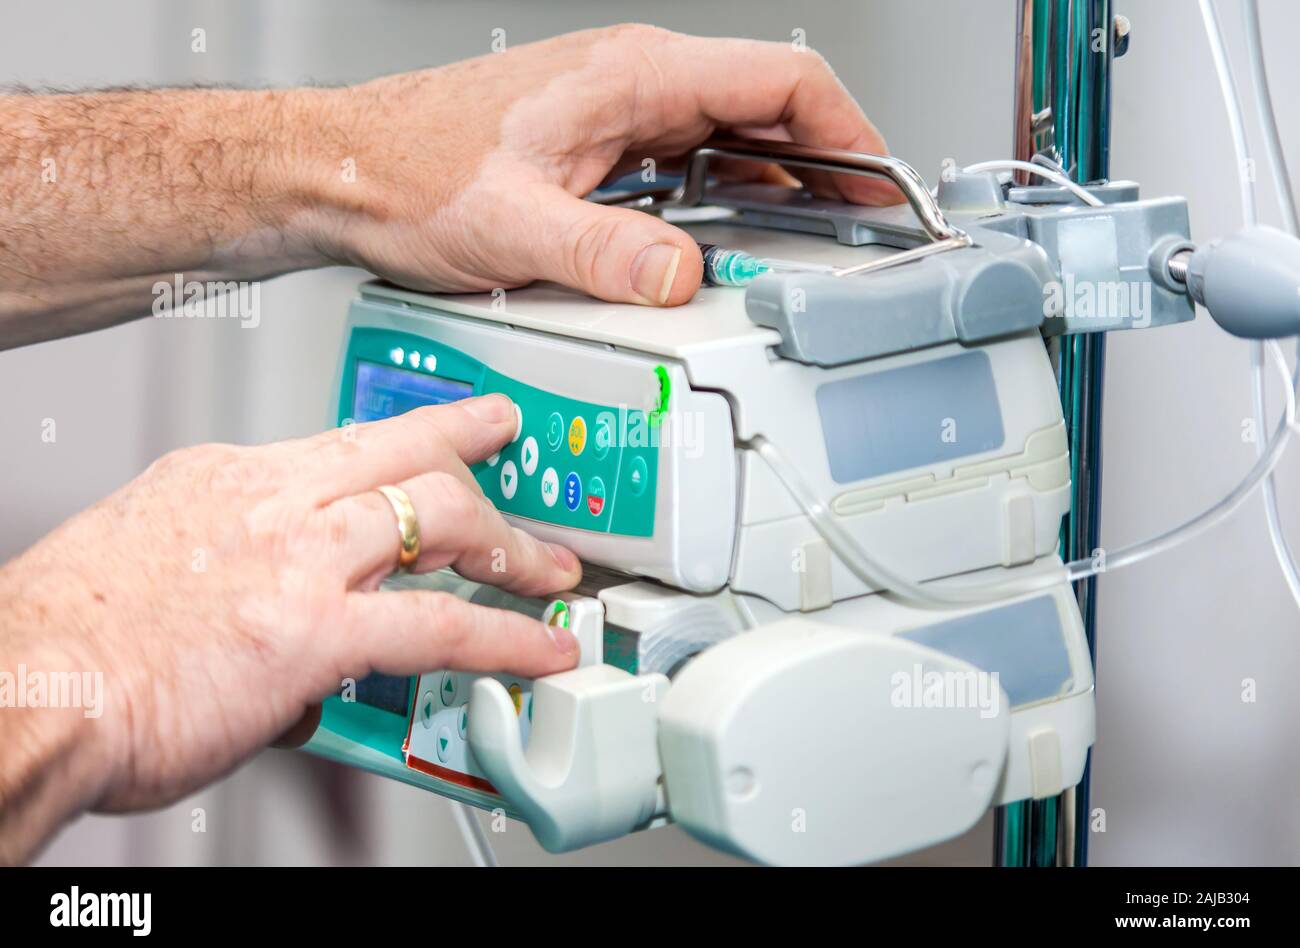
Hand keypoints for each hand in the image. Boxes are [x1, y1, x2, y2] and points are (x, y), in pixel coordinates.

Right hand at [0, 393, 579, 859]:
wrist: (23, 690)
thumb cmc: (66, 645)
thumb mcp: (150, 561)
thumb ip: (231, 576)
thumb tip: (275, 627)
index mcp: (226, 477)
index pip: (340, 445)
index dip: (399, 448)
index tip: (426, 446)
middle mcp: (272, 501)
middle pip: (404, 453)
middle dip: (471, 452)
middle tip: (509, 451)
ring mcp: (301, 560)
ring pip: (442, 517)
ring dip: (509, 547)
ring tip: (548, 569)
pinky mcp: (318, 632)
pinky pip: (441, 626)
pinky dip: (505, 639)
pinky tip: (539, 650)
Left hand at [302, 24, 898, 305]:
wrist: (347, 170)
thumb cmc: (410, 170)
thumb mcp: (511, 224)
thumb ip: (603, 252)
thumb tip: (681, 275)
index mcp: (633, 76)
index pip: (780, 82)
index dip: (848, 132)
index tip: (881, 186)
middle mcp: (635, 85)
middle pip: (769, 113)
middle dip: (828, 169)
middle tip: (864, 233)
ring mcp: (620, 116)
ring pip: (732, 143)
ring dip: (781, 191)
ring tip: (816, 247)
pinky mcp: (602, 150)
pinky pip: (690, 170)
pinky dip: (727, 205)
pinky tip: (734, 247)